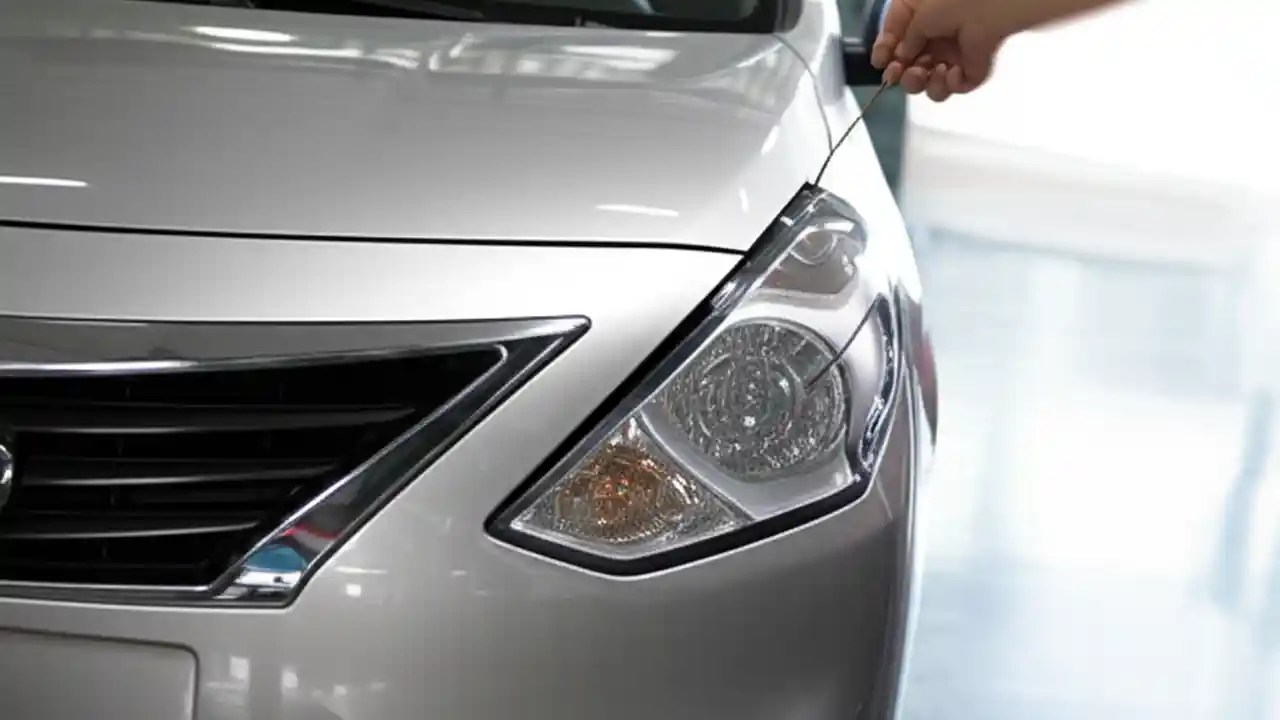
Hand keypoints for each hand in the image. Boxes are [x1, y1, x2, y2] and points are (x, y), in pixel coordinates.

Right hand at [870, 0, 1007, 101]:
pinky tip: (951, 72)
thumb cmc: (951, 1)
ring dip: (922, 83)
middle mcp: (938, 34)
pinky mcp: (974, 68)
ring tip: (927, 73)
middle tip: (899, 74)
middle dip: (902, 74)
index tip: (879, 63)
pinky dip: (948, 84)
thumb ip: (905, 39)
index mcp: (922, 14)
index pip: (897, 39)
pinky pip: (954, 86)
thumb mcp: (917, 15)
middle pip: (911, 65)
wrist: (992, 6)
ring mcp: (956, 53)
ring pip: (930, 81)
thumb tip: (901, 58)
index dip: (885, 53)